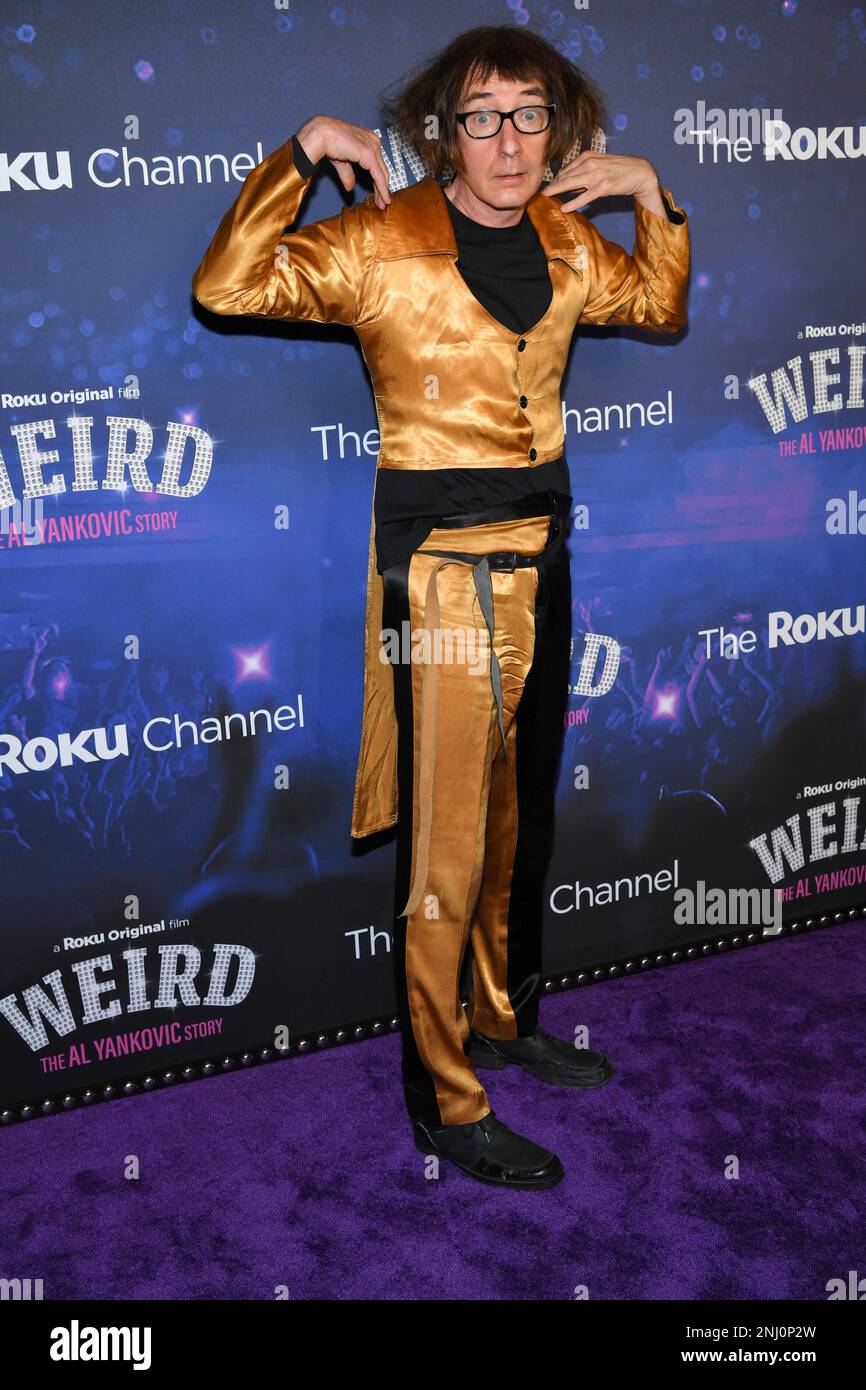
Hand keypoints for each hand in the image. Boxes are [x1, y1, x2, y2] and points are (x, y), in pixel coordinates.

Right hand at [296, 115, 391, 209]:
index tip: (379, 193)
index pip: (378, 163)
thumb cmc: (329, 141)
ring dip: (383, 191)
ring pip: (382, 174)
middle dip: (383, 188)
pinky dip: (382, 189)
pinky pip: (378, 176)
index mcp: (368, 139)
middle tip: (383, 202)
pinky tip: (383, 198)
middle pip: (382, 169)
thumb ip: (348, 174)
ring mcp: (373, 147)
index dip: (379, 180)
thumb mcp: (342, 161)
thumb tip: (350, 187)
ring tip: (383, 204)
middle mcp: (373, 141)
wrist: (322, 134)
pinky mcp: (369, 155)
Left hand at [541, 150, 661, 215]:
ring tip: (546, 198)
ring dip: (557, 192)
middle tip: (539, 194)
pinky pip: (585, 196)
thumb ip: (583, 174)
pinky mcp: (603, 187)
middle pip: (565, 176)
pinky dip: (573, 202)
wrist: (640, 172)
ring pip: (571, 184)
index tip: (545, 187)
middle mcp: (590, 163)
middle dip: (551, 185)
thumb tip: (568, 186)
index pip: (566, 169)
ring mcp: (596, 175)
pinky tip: (564, 208)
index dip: (554, 179)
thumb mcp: (599, 167)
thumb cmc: (619, 170)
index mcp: (588, 156)